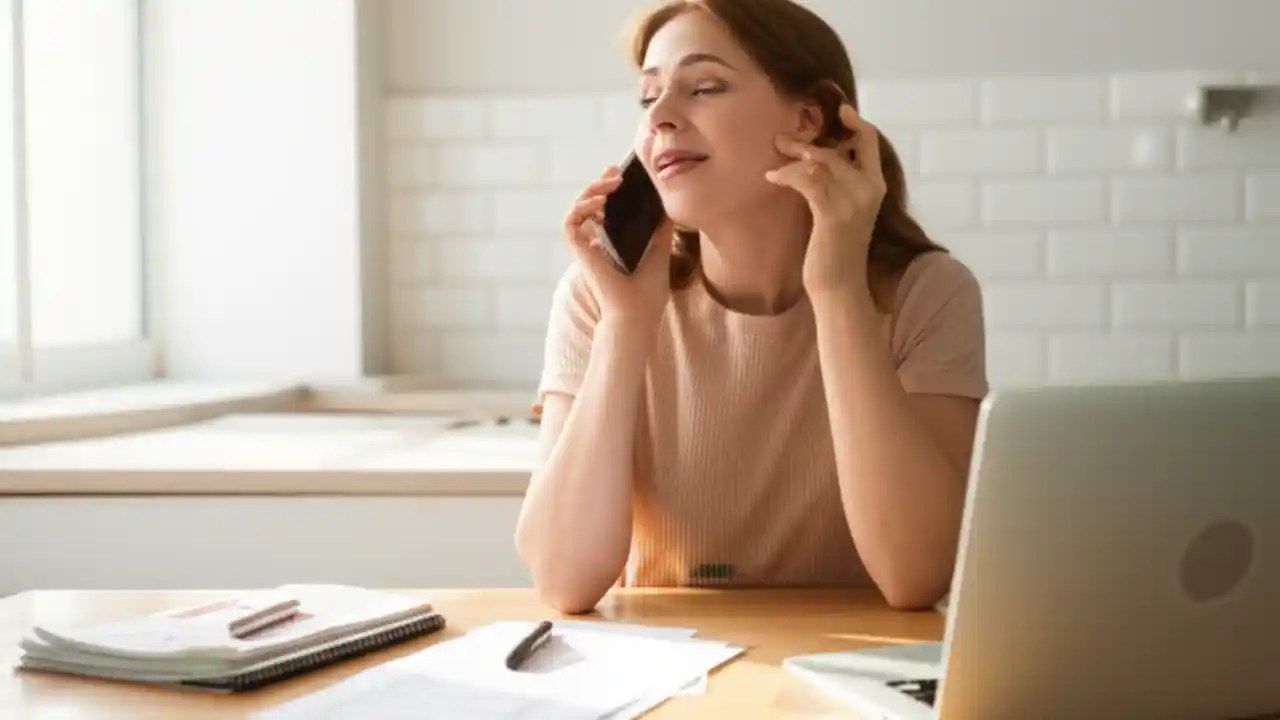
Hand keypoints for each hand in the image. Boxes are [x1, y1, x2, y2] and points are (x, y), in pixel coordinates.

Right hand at [563, 167, 674, 327]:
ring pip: (577, 209)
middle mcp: (597, 244)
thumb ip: (661, 230)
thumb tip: (670, 206)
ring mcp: (588, 248)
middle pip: (589, 204)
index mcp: (613, 244)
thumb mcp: (660, 252)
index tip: (620, 174)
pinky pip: (571, 223)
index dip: (608, 189)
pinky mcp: (581, 253)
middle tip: (615, 172)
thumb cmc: (648, 294)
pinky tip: (599, 202)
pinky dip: (581, 208)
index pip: (605, 209)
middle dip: (599, 184)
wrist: (638, 314)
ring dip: (590, 191)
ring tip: (611, 184)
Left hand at [765, 104, 884, 296]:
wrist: (839, 284)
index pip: (871, 142)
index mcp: (876, 186)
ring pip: (822, 161)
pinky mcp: (833, 213)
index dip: (855, 122)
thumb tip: (818, 158)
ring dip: (794, 155)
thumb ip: (839, 183)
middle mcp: (869, 190)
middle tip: (781, 139)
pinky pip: (807, 180)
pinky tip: (772, 177)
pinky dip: (787, 174)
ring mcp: (853, 201)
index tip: (839, 110)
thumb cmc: (836, 249)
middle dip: (809, 140)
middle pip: (841, 146)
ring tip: (774, 158)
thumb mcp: (843, 209)